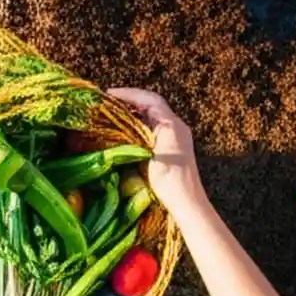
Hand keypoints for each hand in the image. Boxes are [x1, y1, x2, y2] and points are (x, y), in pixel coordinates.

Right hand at [108, 88, 201, 211]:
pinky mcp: (172, 147)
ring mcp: (175, 136)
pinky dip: (138, 124)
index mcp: (171, 124)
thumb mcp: (151, 154)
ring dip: (134, 112)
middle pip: (151, 105)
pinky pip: (153, 127)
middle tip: (108, 102)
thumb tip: (119, 126)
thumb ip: (138, 135)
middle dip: (130, 101)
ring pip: (152, 116)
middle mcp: (175, 126)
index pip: (149, 100)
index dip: (129, 94)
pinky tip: (125, 131)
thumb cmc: (170, 179)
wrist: (187, 201)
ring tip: (113, 113)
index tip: (109, 94)